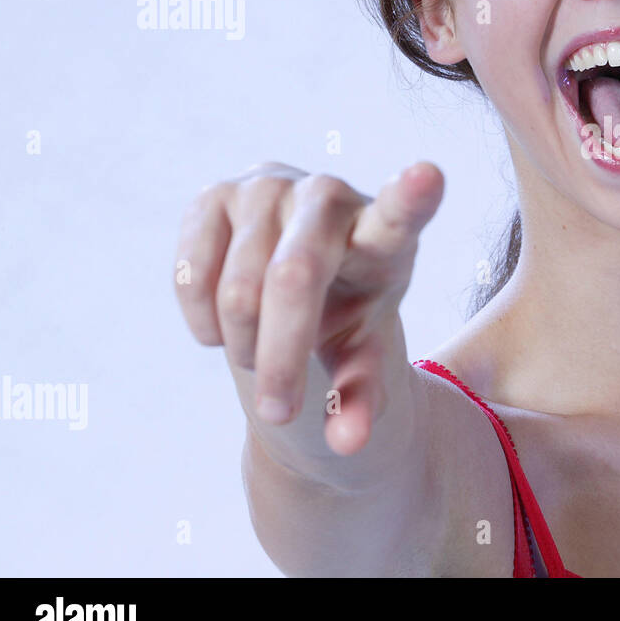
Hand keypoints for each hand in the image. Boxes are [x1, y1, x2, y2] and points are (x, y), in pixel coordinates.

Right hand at [174, 161, 442, 458]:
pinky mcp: (212, 194)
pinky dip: (204, 323)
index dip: (410, 195)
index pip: (400, 212)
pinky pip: (190, 276)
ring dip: (244, 343)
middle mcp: (327, 195)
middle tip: (278, 410)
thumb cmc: (346, 307)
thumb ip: (360, 396)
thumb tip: (346, 444)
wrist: (295, 269)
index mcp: (383, 232)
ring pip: (237, 288)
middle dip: (279, 356)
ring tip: (262, 350)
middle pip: (292, 278)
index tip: (428, 176)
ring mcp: (267, 186)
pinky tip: (228, 326)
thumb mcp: (362, 350)